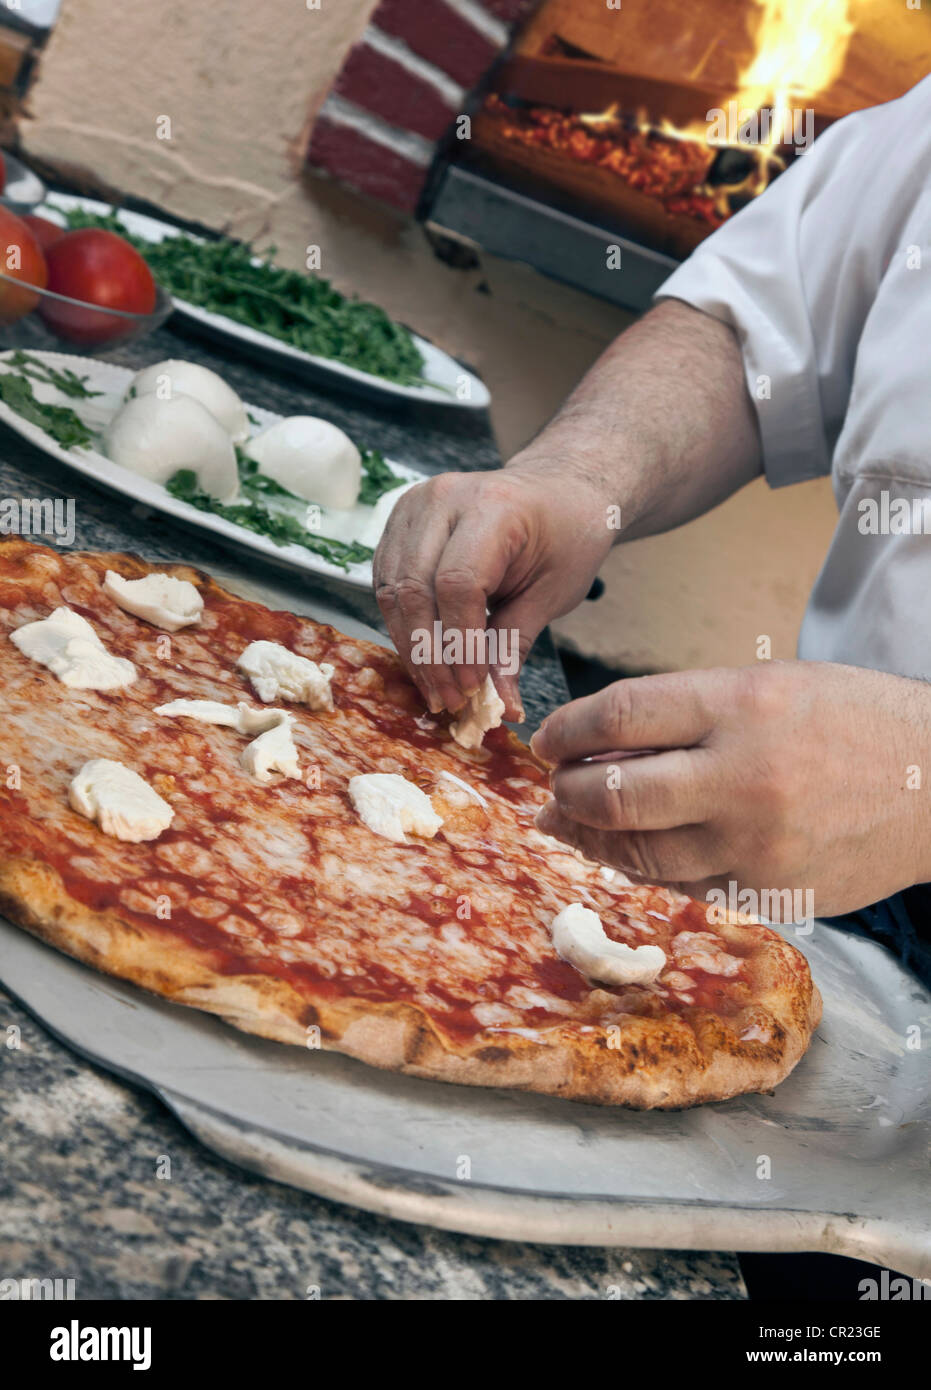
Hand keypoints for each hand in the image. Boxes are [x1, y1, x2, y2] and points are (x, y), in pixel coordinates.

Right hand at [373, 467, 613, 717]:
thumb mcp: (554, 592)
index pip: (458, 583)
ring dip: (411, 646)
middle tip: (449, 699)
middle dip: (429, 654)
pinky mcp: (400, 522)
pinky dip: (403, 625)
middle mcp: (443, 499)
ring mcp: (414, 507)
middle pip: (415, 588)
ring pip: (392, 590)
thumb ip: (516, 645)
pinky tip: (424, 657)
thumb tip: (498, 706)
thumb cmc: (566, 536)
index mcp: (493, 507)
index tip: (471, 687)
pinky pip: (387, 582)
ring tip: (435, 688)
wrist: (557, 491)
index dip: (459, 642)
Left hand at [531, 661, 930, 917]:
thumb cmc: (852, 721)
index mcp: (741, 704)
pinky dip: (646, 865)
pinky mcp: (768, 888)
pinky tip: (631, 850)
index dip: (567, 731)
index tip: (548, 741)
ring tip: (574, 824)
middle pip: (613, 795)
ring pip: (639, 851)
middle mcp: (743, 775)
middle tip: (555, 788)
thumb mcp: (770, 685)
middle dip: (566, 793)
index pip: (619, 716)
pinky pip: (681, 882)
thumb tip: (599, 743)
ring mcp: (755, 841)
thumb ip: (686, 711)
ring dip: (592, 839)